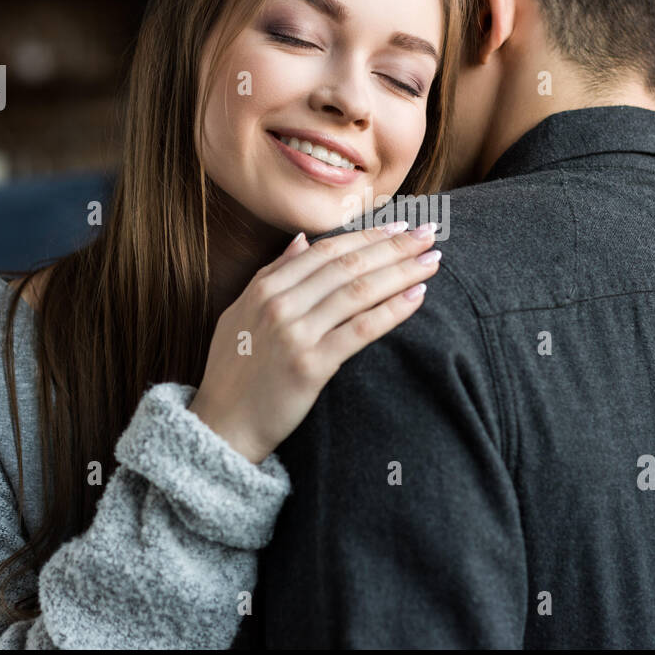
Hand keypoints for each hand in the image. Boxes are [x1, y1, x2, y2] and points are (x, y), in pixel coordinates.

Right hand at [188, 221, 440, 463]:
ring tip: (431, 262)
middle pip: (348, 266)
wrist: (222, 427)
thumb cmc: (234, 371)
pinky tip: (417, 298)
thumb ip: (273, 274)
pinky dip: (392, 311)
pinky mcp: (310, 366)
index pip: (326, 251)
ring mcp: (294, 334)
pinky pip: (360, 330)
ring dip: (401, 273)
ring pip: (358, 292)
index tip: (399, 227)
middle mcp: (279, 305)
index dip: (367, 236)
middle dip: (393, 247)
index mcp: (264, 288)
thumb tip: (302, 241)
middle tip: (429, 235)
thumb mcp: (241, 313)